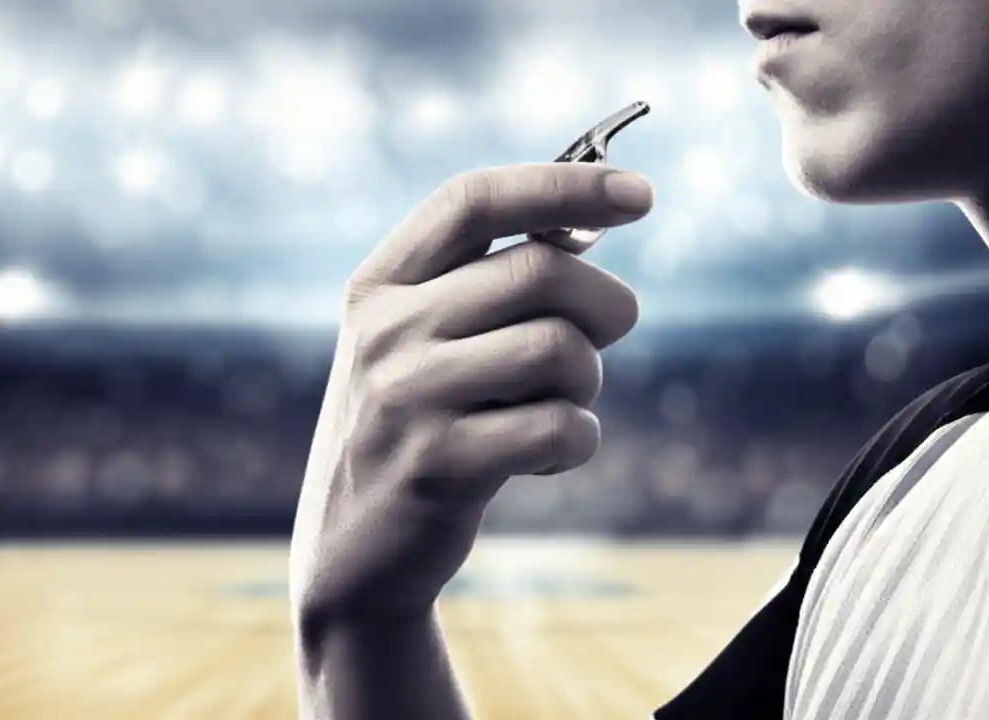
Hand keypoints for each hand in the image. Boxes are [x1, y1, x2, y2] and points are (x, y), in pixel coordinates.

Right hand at [289, 162, 652, 629]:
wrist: (350, 550)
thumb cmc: (412, 429)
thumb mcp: (416, 345)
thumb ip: (480, 285)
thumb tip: (587, 223)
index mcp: (378, 285)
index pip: (472, 199)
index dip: (562, 185)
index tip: (639, 194)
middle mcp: (385, 330)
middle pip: (540, 270)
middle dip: (605, 305)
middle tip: (602, 341)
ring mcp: (405, 396)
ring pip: (560, 348)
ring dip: (589, 381)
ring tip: (560, 407)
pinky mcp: (439, 464)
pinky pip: (560, 426)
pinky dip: (577, 441)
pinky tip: (543, 458)